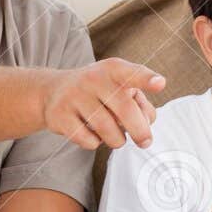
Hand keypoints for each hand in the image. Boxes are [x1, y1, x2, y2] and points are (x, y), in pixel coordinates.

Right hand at [42, 58, 164, 149]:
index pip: (131, 73)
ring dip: (117, 140)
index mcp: (113, 69)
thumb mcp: (119, 86)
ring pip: (108, 131)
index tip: (160, 84)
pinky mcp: (60, 116)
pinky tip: (91, 132)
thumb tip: (147, 122)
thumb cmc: (98, 91)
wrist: (52, 91)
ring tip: (115, 135)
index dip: (146, 79)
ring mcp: (74, 96)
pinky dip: (95, 143)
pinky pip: (89, 141)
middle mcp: (93, 79)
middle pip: (125, 111)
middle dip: (140, 131)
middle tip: (146, 142)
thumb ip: (140, 102)